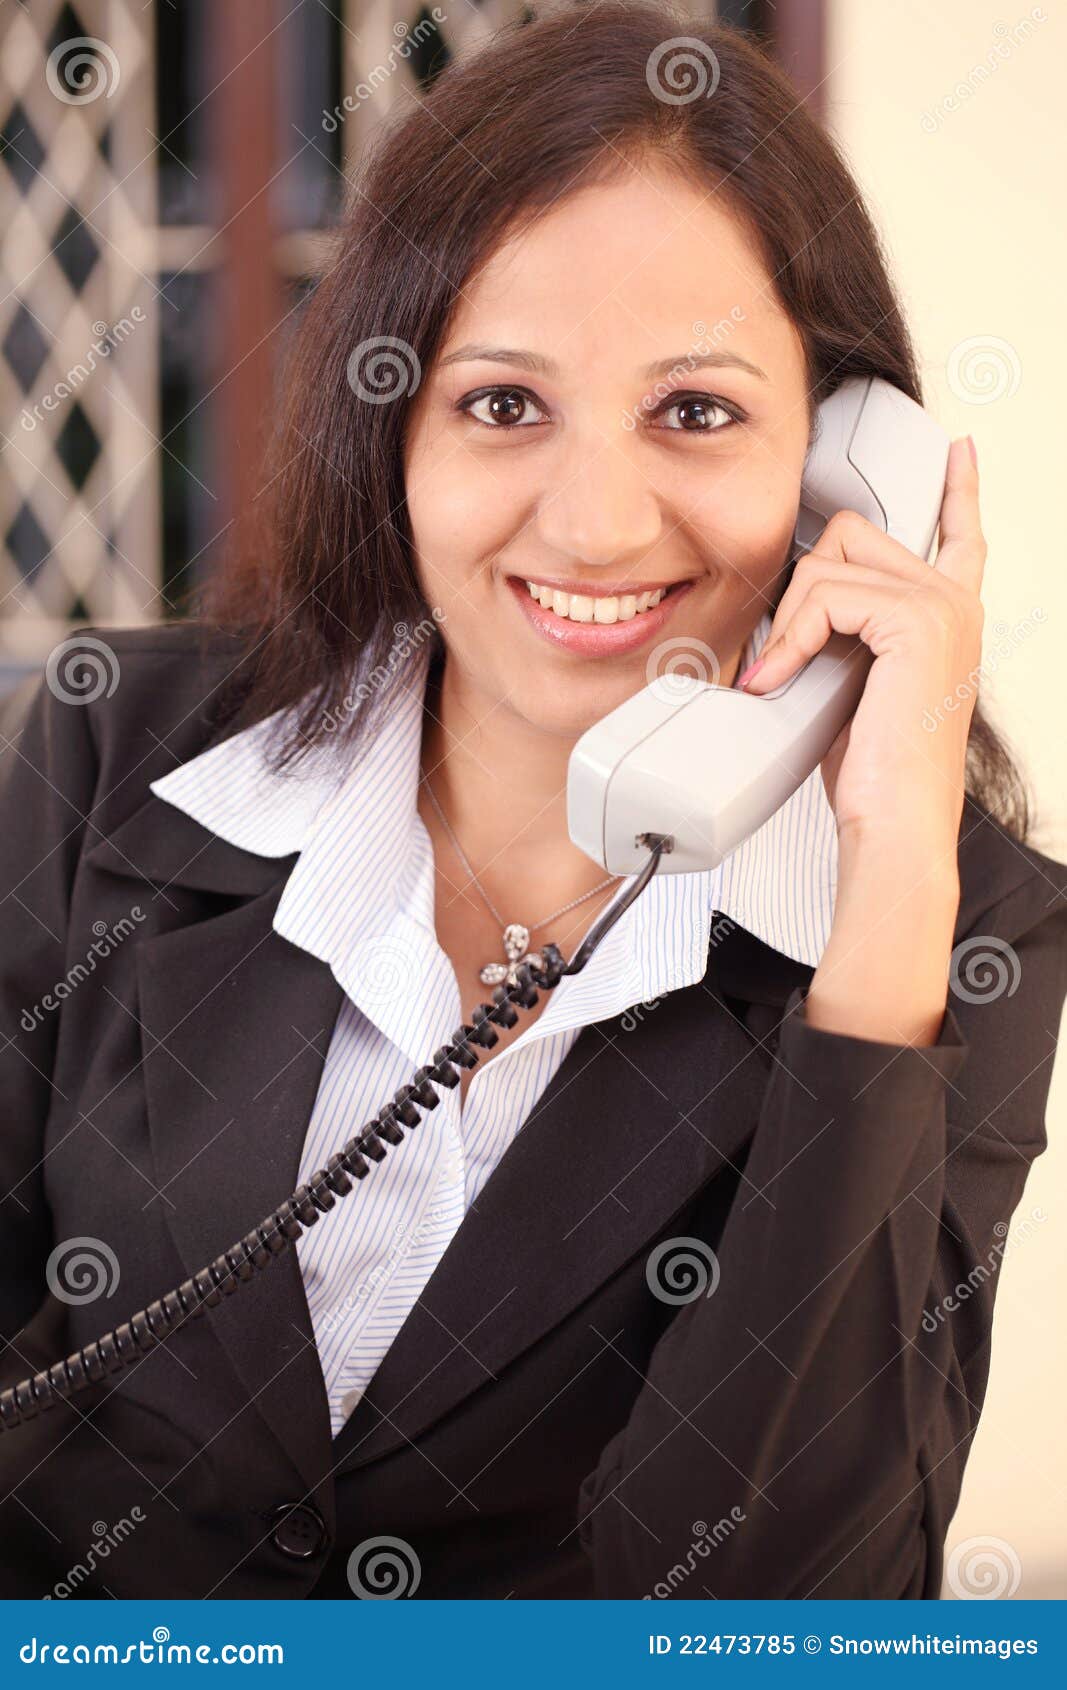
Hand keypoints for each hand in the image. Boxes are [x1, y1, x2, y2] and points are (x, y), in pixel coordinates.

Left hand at [738, 436, 985, 1044]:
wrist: (894, 823)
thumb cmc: (874, 772)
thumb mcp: (857, 681)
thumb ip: (848, 629)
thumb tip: (801, 599)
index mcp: (949, 614)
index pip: (960, 534)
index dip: (957, 490)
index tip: (957, 451)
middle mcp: (954, 600)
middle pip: (853, 537)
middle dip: (802, 592)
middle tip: (783, 656)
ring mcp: (941, 605)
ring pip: (832, 562)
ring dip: (790, 621)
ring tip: (781, 676)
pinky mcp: (917, 619)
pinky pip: (827, 595)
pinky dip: (790, 638)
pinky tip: (780, 680)